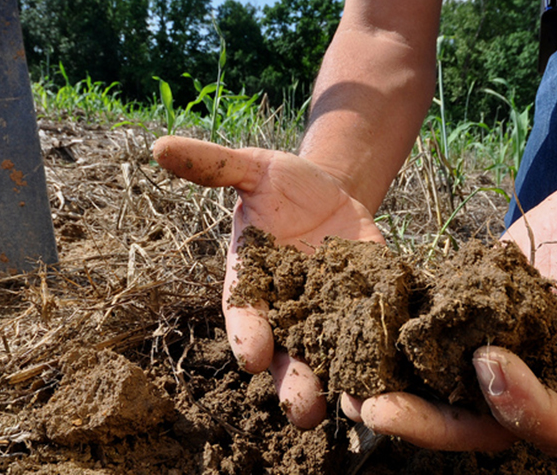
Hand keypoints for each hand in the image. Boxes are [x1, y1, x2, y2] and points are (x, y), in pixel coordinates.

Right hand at [152, 136, 382, 427]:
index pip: (244, 319)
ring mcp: (328, 320)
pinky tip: (397, 380)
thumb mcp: (253, 169)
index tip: (251, 354)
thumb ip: (214, 166)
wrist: (332, 192)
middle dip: (294, 386)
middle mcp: (287, 315)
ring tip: (352, 409)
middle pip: (286, 361)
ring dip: (340, 390)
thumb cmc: (282, 185)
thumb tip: (160, 147)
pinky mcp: (367, 315)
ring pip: (329, 366)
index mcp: (252, 287)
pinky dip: (384, 365)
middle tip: (302, 409)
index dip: (247, 336)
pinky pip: (373, 346)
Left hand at [360, 173, 556, 456]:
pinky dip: (389, 340)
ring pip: (444, 393)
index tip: (489, 361)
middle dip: (434, 424)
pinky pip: (426, 340)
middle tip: (375, 411)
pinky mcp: (470, 314)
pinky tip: (344, 327)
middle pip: (486, 428)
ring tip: (342, 385)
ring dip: (396, 393)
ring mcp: (505, 350)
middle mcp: (547, 379)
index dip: (522, 409)